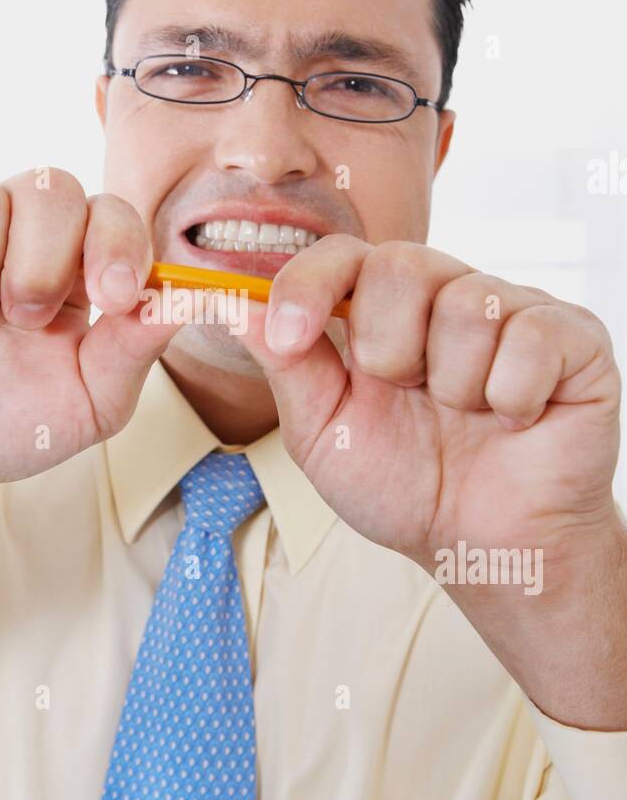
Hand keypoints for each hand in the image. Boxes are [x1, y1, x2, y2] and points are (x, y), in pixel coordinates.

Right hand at [0, 170, 179, 573]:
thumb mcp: (87, 404)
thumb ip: (137, 349)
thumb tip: (193, 297)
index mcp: (71, 265)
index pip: (110, 212)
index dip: (117, 242)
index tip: (111, 296)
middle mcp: (12, 231)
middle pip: (50, 186)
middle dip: (43, 263)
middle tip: (22, 322)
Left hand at [232, 237, 626, 725]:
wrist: (486, 544)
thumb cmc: (406, 484)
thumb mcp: (323, 432)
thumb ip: (284, 364)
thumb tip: (227, 301)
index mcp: (379, 308)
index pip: (339, 255)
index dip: (308, 285)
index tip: (291, 339)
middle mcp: (445, 293)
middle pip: (401, 265)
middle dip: (390, 351)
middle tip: (409, 397)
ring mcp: (511, 308)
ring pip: (467, 306)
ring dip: (455, 386)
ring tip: (467, 416)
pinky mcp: (571, 336)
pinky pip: (531, 337)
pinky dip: (512, 396)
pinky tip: (516, 417)